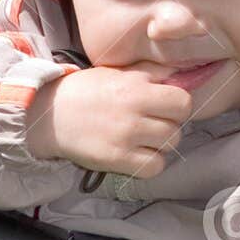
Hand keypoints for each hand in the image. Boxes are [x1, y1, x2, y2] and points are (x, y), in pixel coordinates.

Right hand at [25, 66, 193, 177]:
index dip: (178, 106)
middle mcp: (133, 112)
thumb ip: (152, 73)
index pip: (183, 101)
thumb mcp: (120, 72)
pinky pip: (154, 167)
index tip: (165, 108)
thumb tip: (186, 75)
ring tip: (145, 140)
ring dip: (161, 145)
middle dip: (170, 126)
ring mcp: (126, 137)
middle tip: (154, 125)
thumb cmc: (89, 91)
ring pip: (169, 146)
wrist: (53, 114)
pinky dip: (151, 163)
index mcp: (136, 87)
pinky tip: (139, 155)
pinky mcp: (117, 159)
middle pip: (177, 127)